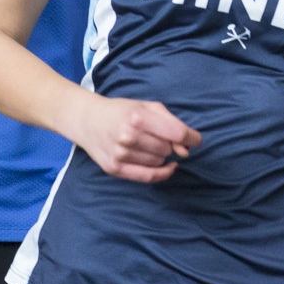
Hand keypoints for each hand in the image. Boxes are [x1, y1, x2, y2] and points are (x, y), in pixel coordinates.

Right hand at [69, 96, 201, 182]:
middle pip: (168, 149)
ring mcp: (120, 154)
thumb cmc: (122, 111)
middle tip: (160, 136)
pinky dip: (162, 173)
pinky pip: (148, 177)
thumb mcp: (146, 106)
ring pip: (159, 162)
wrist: (88, 120)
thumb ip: (170, 122)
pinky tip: (168, 167)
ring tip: (148, 144)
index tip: (195, 140)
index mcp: (137, 117)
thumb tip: (186, 149)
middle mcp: (128, 136)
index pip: (176, 133)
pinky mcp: (115, 168)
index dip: (192, 138)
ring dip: (161, 155)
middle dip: (171, 144)